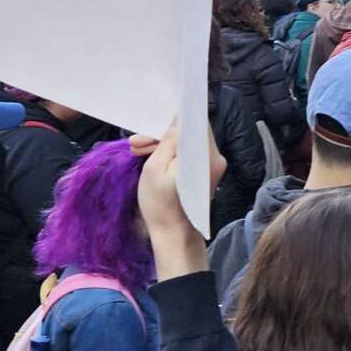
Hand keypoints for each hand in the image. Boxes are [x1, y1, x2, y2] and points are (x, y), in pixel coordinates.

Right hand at [132, 121, 208, 277]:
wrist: (173, 234)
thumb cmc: (161, 204)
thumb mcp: (155, 167)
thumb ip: (168, 140)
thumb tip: (177, 119)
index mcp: (206, 156)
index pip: (197, 122)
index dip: (175, 116)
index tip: (153, 118)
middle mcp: (215, 158)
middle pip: (189, 132)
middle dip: (162, 133)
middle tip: (136, 142)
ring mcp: (211, 166)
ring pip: (186, 142)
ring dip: (162, 143)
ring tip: (137, 150)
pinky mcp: (204, 173)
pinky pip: (187, 154)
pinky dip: (170, 153)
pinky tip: (149, 156)